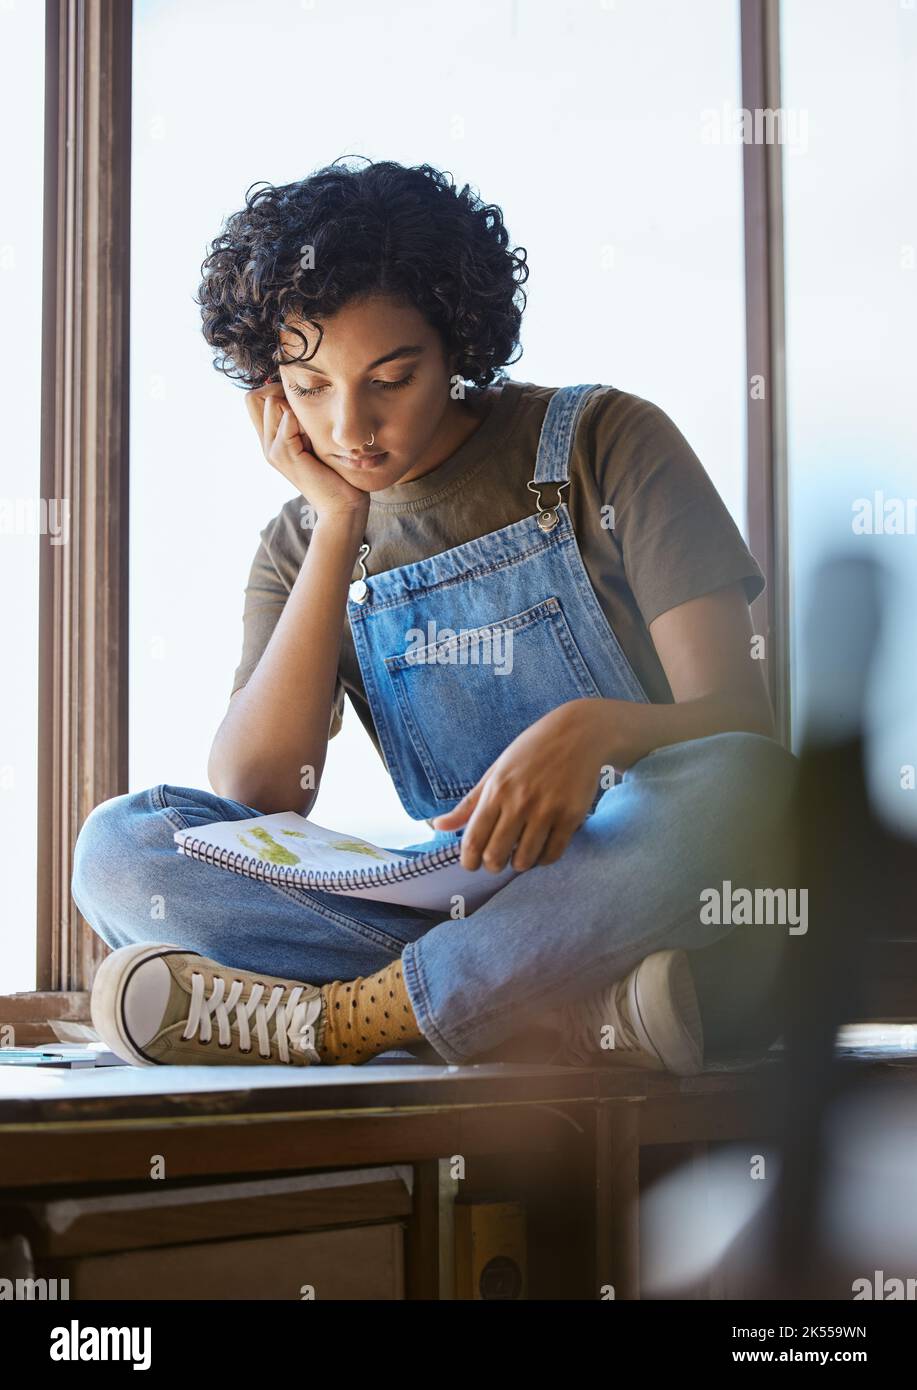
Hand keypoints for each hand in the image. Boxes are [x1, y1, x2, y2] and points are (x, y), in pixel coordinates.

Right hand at [245, 382, 368, 523]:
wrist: (343, 504)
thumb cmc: (336, 470)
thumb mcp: (316, 437)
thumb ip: (303, 418)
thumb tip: (298, 388)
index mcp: (271, 439)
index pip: (255, 397)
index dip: (276, 390)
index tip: (302, 407)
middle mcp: (266, 444)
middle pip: (256, 396)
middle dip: (285, 396)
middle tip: (309, 421)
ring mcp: (272, 450)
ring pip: (272, 403)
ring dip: (299, 409)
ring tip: (314, 433)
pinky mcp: (284, 455)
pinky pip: (287, 419)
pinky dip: (305, 421)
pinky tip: (317, 440)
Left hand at [431, 700, 611, 872]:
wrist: (578, 733)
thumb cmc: (532, 750)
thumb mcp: (496, 771)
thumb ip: (468, 803)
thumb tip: (438, 826)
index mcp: (496, 790)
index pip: (473, 840)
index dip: (468, 861)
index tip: (472, 864)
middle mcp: (519, 802)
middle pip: (495, 856)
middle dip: (492, 866)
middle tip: (496, 861)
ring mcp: (546, 810)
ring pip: (525, 860)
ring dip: (519, 863)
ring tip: (520, 854)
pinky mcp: (571, 816)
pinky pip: (553, 854)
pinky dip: (543, 859)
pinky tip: (541, 848)